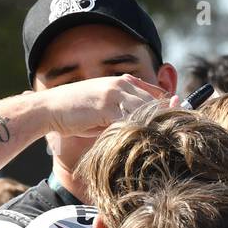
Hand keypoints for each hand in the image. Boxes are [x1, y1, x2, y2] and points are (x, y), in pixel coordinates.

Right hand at [39, 74, 169, 137]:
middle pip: (154, 103)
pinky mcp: (106, 106)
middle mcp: (121, 84)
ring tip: (166, 145)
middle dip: (166, 121)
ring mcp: (113, 93)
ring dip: (155, 128)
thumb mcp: (104, 112)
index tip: (178, 124)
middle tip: (177, 138)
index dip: (166, 110)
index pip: (154, 95)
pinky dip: (138, 132)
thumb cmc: (76, 115)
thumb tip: (144, 129)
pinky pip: (129, 120)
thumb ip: (123, 116)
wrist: (49, 109)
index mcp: (122, 83)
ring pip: (144, 111)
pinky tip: (145, 145)